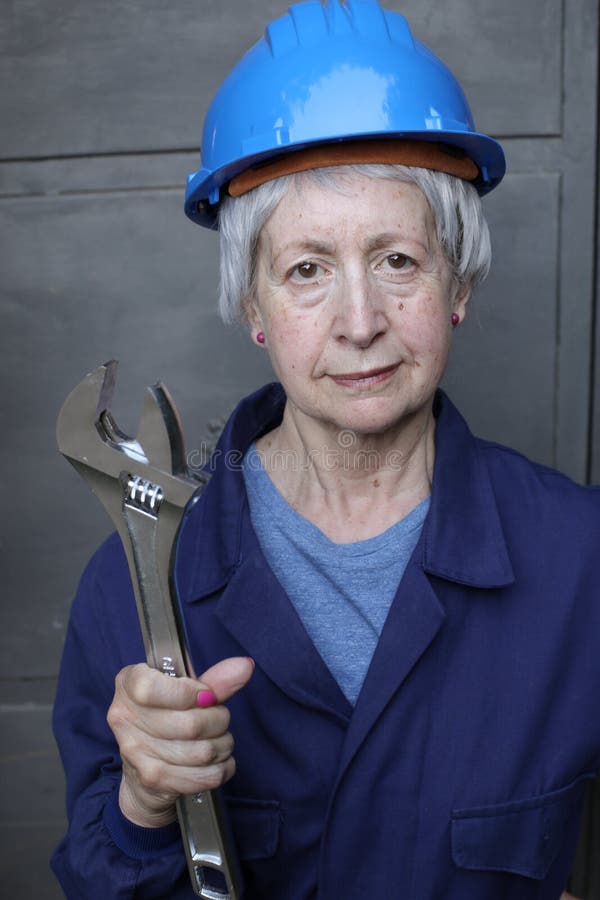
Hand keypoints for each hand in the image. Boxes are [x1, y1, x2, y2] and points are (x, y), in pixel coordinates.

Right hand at [107, 656, 253, 827]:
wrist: (144, 774)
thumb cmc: (167, 718)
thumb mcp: (185, 691)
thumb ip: (214, 680)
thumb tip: (245, 666)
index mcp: (128, 684)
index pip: (152, 688)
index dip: (189, 693)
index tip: (205, 696)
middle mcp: (124, 718)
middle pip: (190, 723)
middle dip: (218, 720)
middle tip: (219, 719)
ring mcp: (136, 752)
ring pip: (203, 751)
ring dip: (223, 745)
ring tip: (219, 740)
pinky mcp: (153, 780)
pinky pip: (205, 775)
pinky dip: (223, 767)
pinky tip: (218, 761)